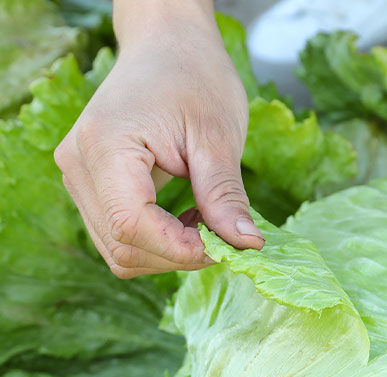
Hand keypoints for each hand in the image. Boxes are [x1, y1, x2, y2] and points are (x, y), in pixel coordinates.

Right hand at [54, 1, 263, 278]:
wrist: (166, 48)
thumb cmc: (194, 78)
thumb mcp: (217, 136)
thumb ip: (225, 196)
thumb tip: (246, 245)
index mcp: (105, 146)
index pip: (131, 226)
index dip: (182, 249)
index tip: (227, 244)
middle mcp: (78, 166)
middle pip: (124, 248)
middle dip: (180, 256)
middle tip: (224, 234)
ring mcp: (79, 179)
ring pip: (120, 252)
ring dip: (170, 253)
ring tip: (205, 222)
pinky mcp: (90, 189)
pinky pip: (120, 238)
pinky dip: (159, 244)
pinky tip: (187, 220)